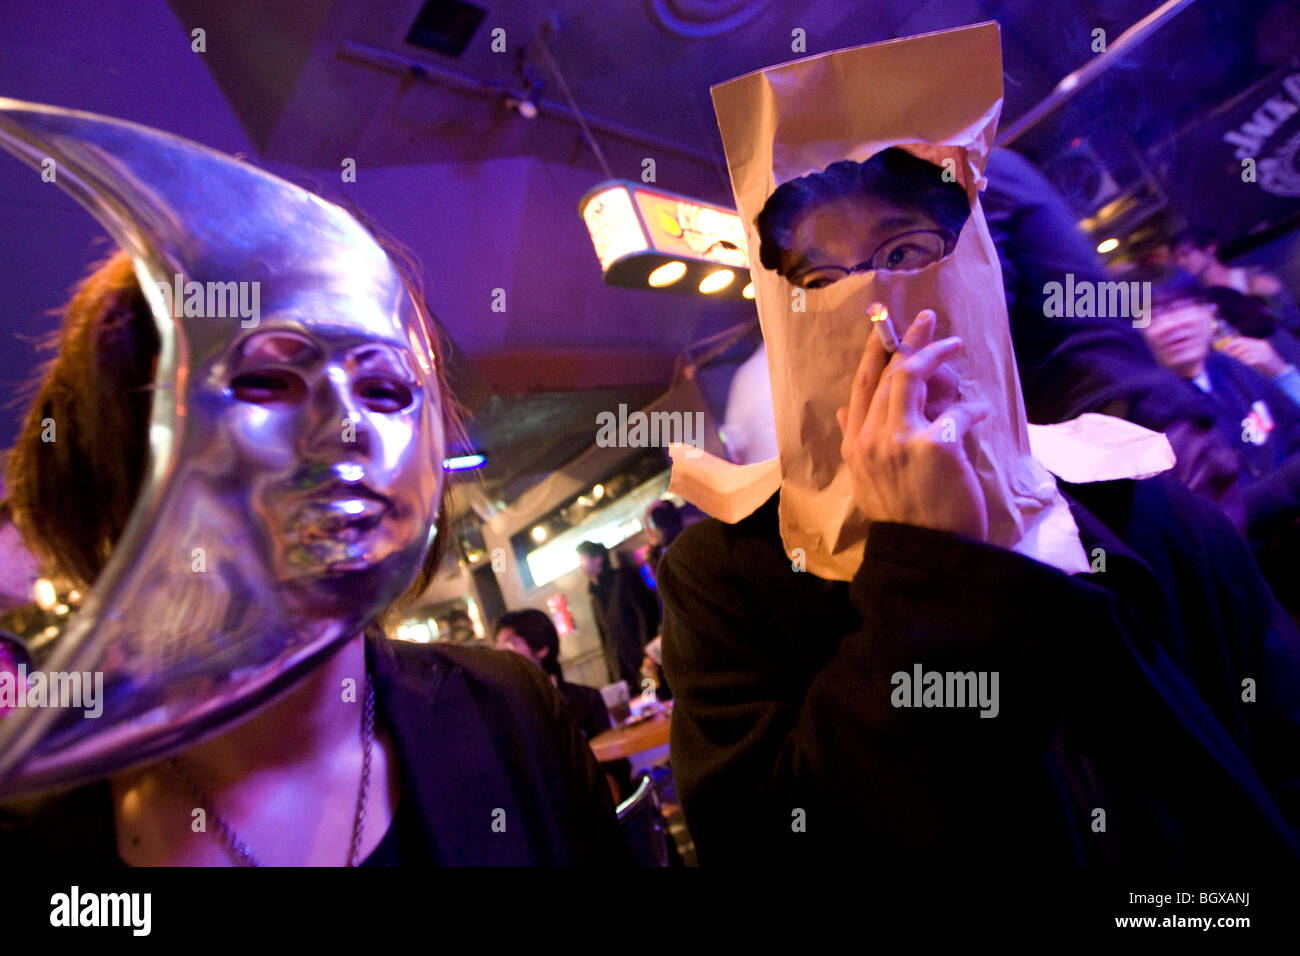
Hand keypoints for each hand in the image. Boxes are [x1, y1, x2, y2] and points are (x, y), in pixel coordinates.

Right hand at [835, 309, 991, 540]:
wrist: (927, 553)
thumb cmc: (904, 519)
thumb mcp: (867, 480)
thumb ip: (856, 443)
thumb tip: (843, 411)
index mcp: (854, 446)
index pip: (860, 387)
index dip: (873, 353)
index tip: (882, 329)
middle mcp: (871, 439)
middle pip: (887, 374)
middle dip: (907, 340)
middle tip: (925, 318)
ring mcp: (899, 440)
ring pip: (913, 378)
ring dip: (935, 354)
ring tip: (954, 344)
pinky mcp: (934, 445)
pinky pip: (956, 411)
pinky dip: (971, 407)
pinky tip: (981, 410)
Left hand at [1217, 336, 1285, 377]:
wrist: (1280, 372)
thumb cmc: (1265, 366)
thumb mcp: (1256, 357)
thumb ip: (1246, 354)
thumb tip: (1228, 354)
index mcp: (1260, 343)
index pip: (1242, 340)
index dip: (1231, 344)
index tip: (1223, 350)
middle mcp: (1262, 346)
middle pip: (1243, 346)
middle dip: (1232, 352)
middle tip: (1225, 357)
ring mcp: (1264, 352)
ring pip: (1246, 352)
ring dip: (1237, 358)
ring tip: (1231, 363)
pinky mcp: (1265, 360)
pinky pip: (1250, 360)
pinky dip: (1243, 363)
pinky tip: (1240, 366)